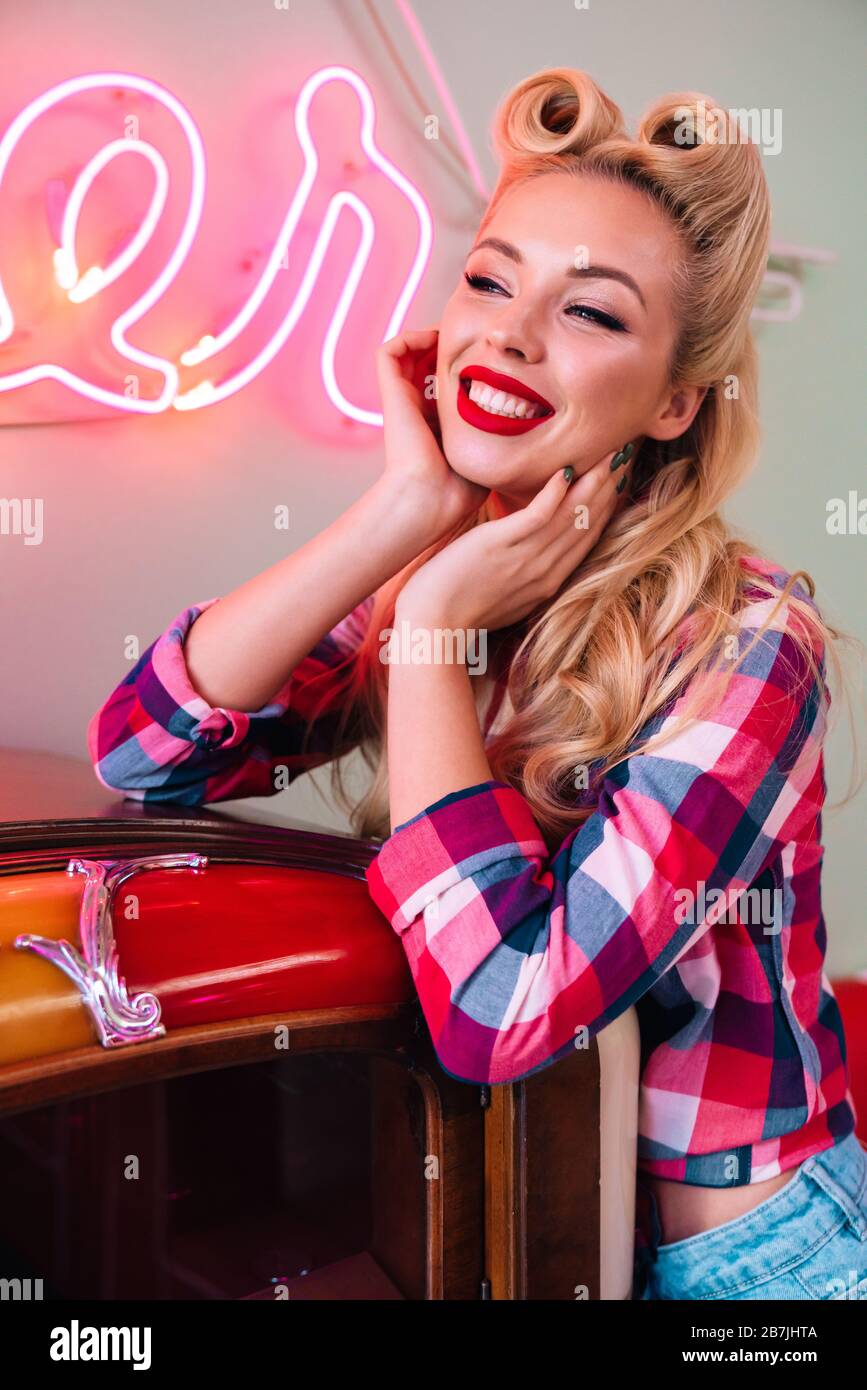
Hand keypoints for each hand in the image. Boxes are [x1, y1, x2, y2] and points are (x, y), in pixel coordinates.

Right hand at [376, 327, 488, 536]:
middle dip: (451, 347)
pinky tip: (437, 339)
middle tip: (477, 340)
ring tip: (457, 335)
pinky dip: (410, 337)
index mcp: (436, 423)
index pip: (447, 385)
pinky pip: (389, 352)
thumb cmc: (461, 489)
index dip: (466, 367)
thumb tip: (540, 436)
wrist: (432, 498)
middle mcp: (417, 409)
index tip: (492, 359)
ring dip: (430, 338)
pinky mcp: (390, 393)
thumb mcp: (491, 458)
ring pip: (408, 353)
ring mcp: (401, 400)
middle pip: (428, 364)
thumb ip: (506, 442)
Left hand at [395, 448, 625, 630]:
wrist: (434, 623)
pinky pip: (536, 517)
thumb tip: (530, 553)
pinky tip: (565, 473)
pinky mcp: (499, 546)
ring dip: (591, 484)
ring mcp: (525, 559)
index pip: (586, 537)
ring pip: (570, 517)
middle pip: (586, 524)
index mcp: (549, 581)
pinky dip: (553, 495)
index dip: (605, 507)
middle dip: (607, 488)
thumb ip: (525, 572)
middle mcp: (545, 571)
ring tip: (607, 455)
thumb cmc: (460, 608)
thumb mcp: (506, 593)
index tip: (617, 480)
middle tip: (623, 456)